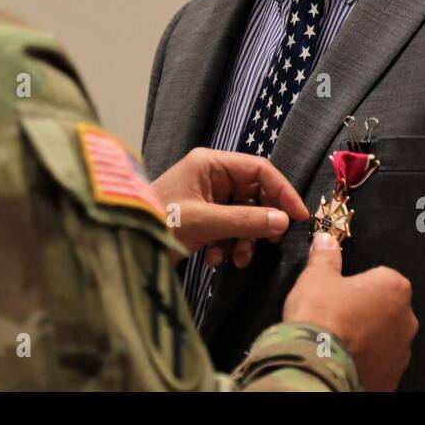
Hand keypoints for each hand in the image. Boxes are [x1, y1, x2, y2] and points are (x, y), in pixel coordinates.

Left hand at [150, 148, 309, 267]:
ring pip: (242, 214)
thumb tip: (283, 221)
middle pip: (253, 193)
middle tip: (271, 243)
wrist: (126, 243)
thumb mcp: (205, 222)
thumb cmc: (160, 222)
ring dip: (244, 239)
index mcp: (211, 163)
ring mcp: (206, 196)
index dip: (282, 191)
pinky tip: (215, 260)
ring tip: (237, 260)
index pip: (259, 169)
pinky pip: (228, 227)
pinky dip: (227, 244)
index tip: (298, 216)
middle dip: (260, 221)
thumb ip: (245, 221)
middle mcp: (211, 175)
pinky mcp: (201, 217)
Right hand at [283, 233, 417, 390]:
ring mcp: (402, 352)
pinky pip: (380, 363)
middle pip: (386, 308)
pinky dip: (366, 361)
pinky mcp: (393, 378)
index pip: (381, 277)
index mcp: (394, 288)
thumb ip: (325, 256)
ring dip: (368, 338)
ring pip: (384, 338)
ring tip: (339, 340)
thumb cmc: (321, 314)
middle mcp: (407, 319)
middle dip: (367, 311)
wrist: (318, 365)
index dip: (358, 284)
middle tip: (338, 316)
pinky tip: (345, 359)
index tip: (341, 293)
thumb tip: (326, 239)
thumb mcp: (316, 277)